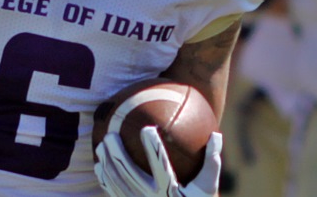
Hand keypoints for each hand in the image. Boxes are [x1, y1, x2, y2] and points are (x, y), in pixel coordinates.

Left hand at [94, 129, 221, 196]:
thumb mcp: (209, 188)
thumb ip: (212, 162)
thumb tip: (217, 134)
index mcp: (171, 191)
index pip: (161, 165)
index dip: (153, 147)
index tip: (147, 127)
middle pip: (129, 173)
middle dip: (117, 153)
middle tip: (110, 134)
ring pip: (117, 182)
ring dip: (106, 163)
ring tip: (100, 144)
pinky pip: (114, 193)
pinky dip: (105, 179)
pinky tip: (99, 165)